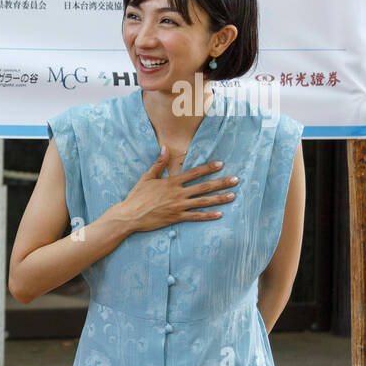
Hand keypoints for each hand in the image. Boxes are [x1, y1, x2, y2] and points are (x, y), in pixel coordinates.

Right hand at [114, 148, 238, 233]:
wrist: (129, 216)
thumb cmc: (136, 196)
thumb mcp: (146, 177)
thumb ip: (159, 163)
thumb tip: (165, 148)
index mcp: (171, 182)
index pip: (194, 173)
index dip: (208, 168)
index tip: (221, 164)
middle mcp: (177, 193)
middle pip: (204, 187)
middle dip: (221, 183)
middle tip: (236, 180)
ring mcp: (178, 206)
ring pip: (203, 201)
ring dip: (219, 198)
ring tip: (233, 195)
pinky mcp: (176, 218)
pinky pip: (195, 216)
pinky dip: (208, 215)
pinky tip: (220, 214)